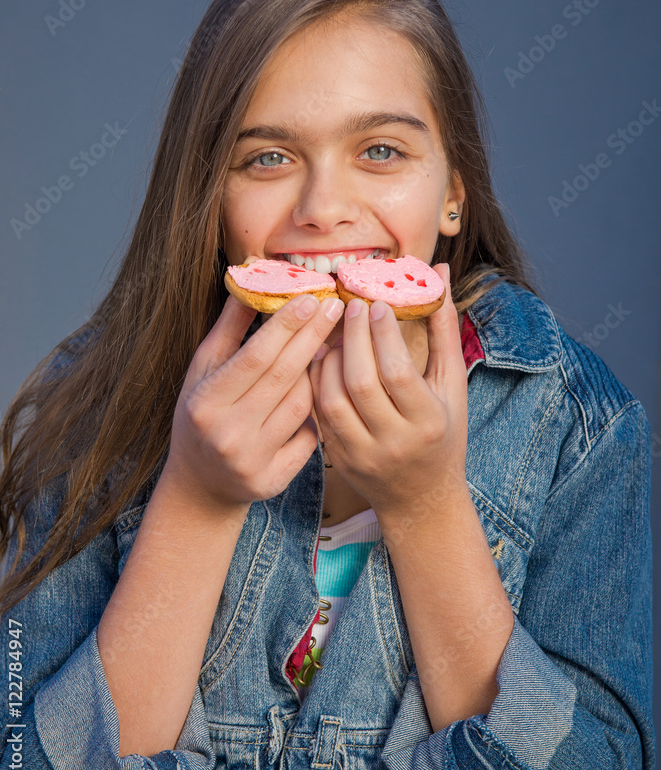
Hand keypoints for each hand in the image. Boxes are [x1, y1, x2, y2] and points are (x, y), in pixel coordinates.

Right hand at [162, 292, 343, 512]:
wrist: (199, 486)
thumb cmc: (202, 416)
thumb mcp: (203, 372)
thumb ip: (228, 331)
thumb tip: (250, 285)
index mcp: (205, 402)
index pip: (255, 356)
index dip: (286, 326)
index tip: (311, 299)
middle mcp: (227, 434)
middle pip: (283, 377)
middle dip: (312, 337)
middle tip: (334, 308)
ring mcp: (251, 461)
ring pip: (301, 406)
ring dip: (316, 375)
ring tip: (324, 350)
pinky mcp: (272, 482)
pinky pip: (309, 439)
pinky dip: (314, 416)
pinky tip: (315, 399)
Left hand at [308, 264, 467, 521]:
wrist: (421, 497)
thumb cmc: (443, 432)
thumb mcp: (452, 385)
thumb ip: (443, 329)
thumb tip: (439, 272)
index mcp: (428, 422)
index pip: (397, 373)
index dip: (383, 334)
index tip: (375, 303)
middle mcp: (393, 442)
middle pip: (361, 383)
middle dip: (352, 338)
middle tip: (349, 304)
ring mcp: (361, 454)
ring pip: (331, 399)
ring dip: (328, 358)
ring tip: (335, 332)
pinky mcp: (337, 458)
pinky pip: (317, 413)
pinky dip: (316, 381)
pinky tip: (323, 357)